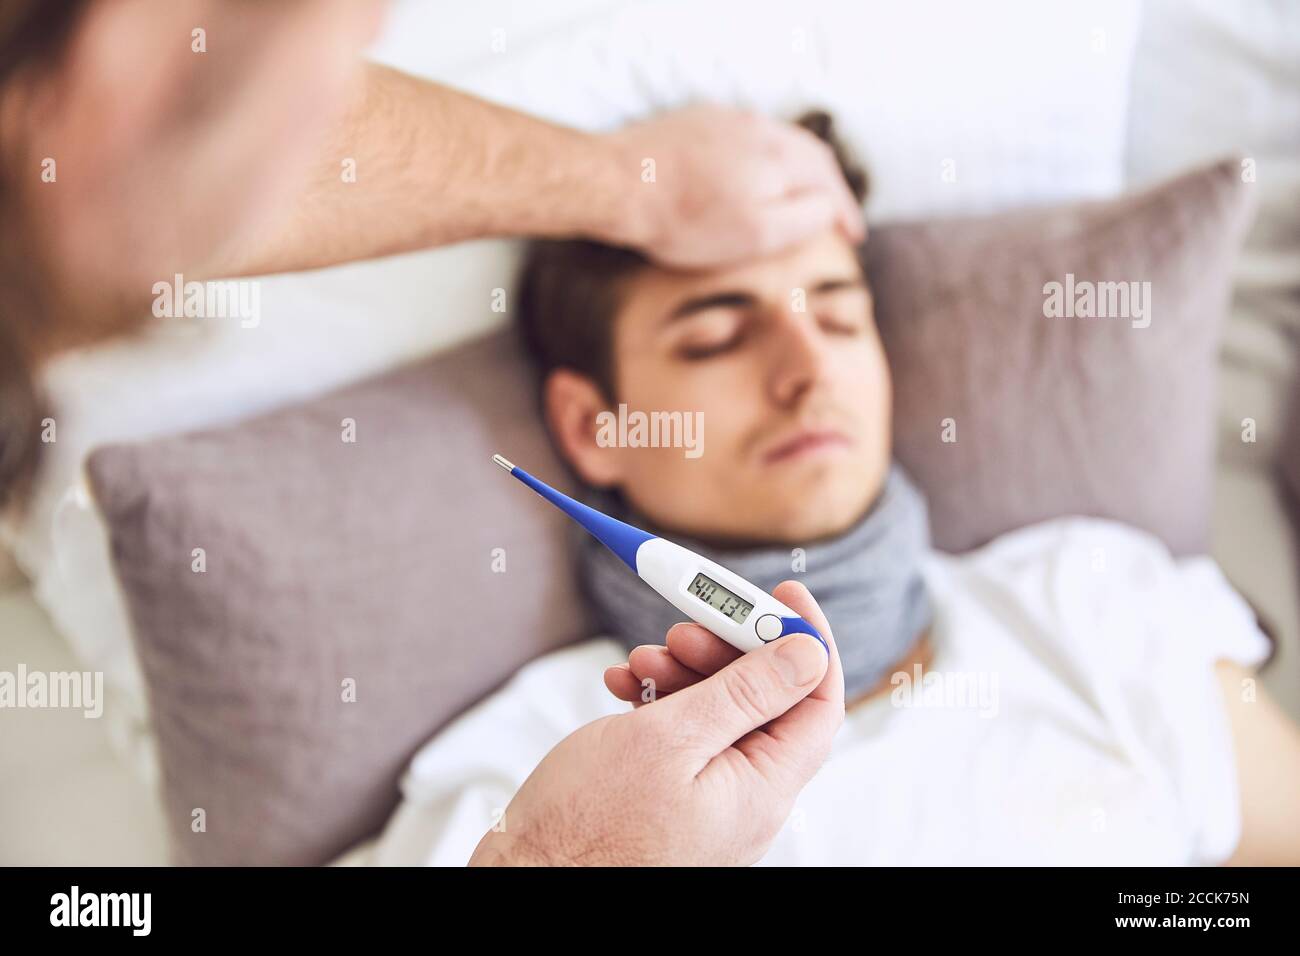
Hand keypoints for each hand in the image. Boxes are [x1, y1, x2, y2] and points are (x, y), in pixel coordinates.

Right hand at [468, 581, 843, 865]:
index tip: (784, 592)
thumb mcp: (670, 740)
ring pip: (720, 713)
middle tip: (684, 627)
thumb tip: (808, 654)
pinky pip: (685, 735)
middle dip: (727, 651)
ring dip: (685, 672)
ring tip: (639, 658)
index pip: (817, 702)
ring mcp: (711, 799)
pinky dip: (658, 701)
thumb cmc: (589, 825)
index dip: (807, 641)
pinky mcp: (675, 796)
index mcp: (762, 789)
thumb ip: (745, 694)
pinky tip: (623, 685)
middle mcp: (746, 798)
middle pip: (766, 701)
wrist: (528, 877)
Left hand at [605, 105, 865, 268]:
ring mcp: (725, 120)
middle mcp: (757, 129)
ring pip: (776, 142)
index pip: (827, 181)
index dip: (843, 211)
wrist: (618, 183)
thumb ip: (802, 219)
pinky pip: (742, 137)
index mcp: (779, 157)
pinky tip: (751, 176)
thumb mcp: (754, 234)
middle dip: (826, 187)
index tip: (852, 236)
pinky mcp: (695, 121)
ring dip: (795, 170)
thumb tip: (828, 207)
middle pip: (807, 155)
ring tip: (799, 196)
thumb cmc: (683, 220)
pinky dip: (761, 159)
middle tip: (835, 215)